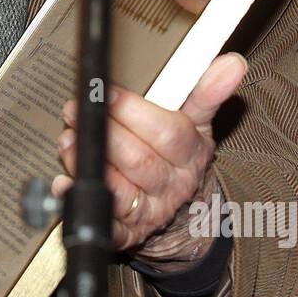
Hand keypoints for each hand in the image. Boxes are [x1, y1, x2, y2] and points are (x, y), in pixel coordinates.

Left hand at [53, 52, 246, 261]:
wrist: (182, 214)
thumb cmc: (178, 157)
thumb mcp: (195, 122)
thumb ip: (207, 91)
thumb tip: (233, 64)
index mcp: (191, 155)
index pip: (168, 132)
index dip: (134, 111)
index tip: (106, 91)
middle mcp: (171, 186)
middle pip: (139, 160)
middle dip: (104, 133)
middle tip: (75, 109)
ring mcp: (148, 211)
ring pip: (117, 188)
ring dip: (87, 162)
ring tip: (68, 138)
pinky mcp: (124, 232)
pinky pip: (102, 223)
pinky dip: (79, 204)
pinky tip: (64, 185)